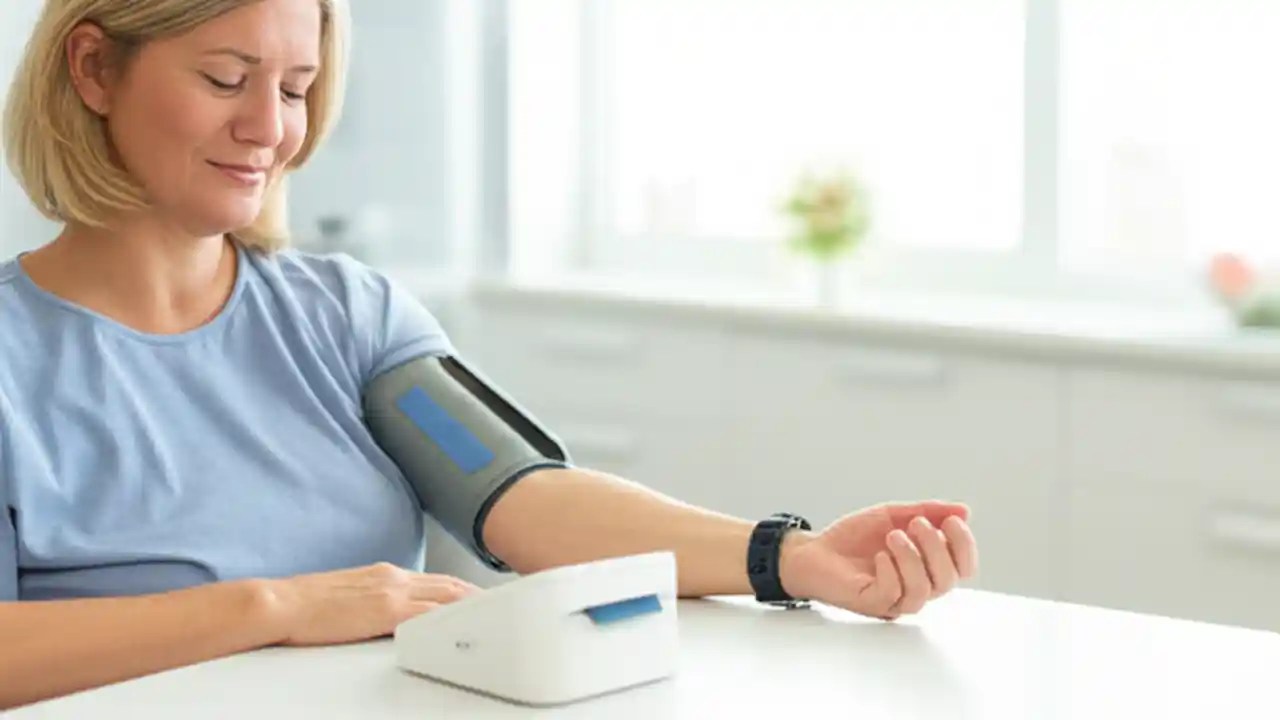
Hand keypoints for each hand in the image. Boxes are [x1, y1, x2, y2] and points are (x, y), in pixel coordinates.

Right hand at [262, 562, 480, 645]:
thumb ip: (372, 602)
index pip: (436, 581)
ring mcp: (393, 593)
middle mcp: (394, 578)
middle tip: (506, 609)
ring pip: (447, 596)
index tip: (482, 601)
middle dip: (478, 597)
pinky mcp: (387, 611)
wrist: (282, 603)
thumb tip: (386, 619)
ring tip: (501, 617)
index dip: (462, 591)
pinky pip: (430, 615)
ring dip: (474, 606)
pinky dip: (453, 620)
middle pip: (450, 586)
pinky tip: (470, 628)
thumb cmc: (305, 606)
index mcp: (385, 575)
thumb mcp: (348, 597)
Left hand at [778, 501, 977, 620]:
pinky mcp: (871, 604)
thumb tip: (964, 510)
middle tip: (916, 524)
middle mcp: (914, 587)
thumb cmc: (853, 538)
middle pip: (948, 581)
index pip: (963, 568)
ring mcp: (893, 600)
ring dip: (913, 559)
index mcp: (925, 567)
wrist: (812, 550)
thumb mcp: (892, 516)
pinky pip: (893, 596)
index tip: (951, 521)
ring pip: (922, 592)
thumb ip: (926, 512)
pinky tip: (879, 556)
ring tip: (893, 536)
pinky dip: (891, 572)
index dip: (964, 545)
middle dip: (937, 549)